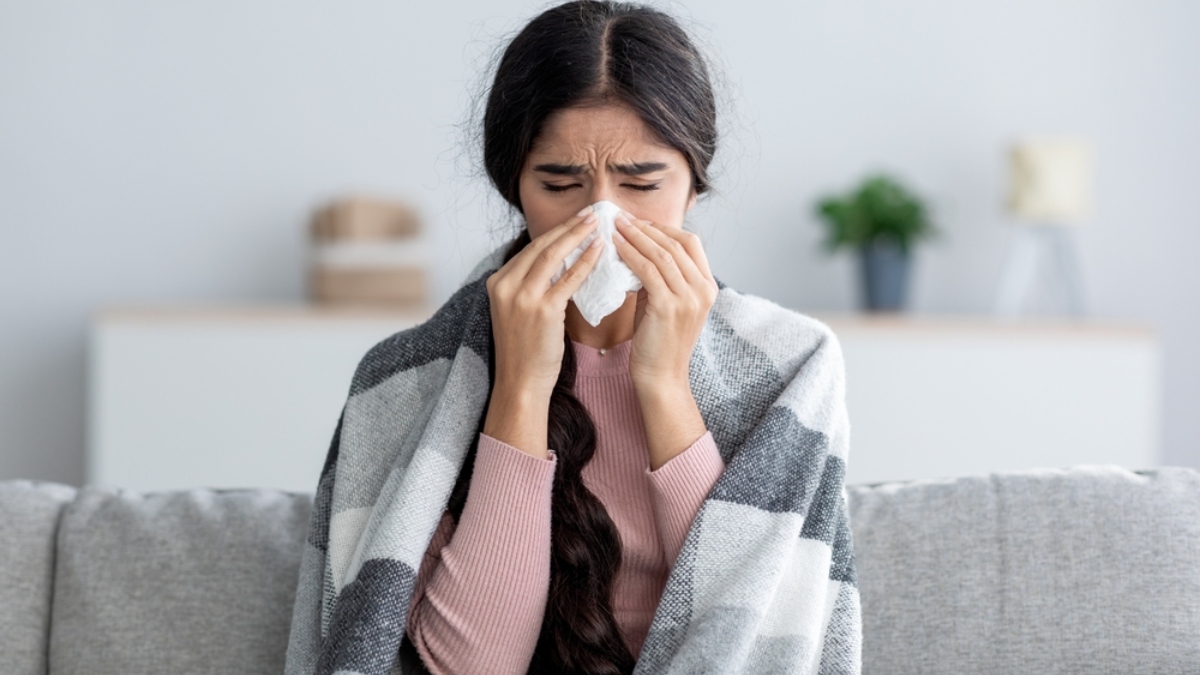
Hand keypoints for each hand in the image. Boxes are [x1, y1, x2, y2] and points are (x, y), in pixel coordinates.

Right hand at [482, 207, 603, 457]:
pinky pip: (567, 279)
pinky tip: (600, 251)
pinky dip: (585, 262)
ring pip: (553, 256)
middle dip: (568, 227)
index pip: (531, 249)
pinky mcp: (541, 310)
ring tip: (598, 224)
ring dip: (577, 236)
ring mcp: (521, 297)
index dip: (556, 233)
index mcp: (497, 282)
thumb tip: (561, 263)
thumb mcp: (519, 312)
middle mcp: (505, 285)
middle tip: (591, 213)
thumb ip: (532, 286)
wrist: (520, 383)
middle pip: (541, 246)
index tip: (576, 220)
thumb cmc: (526, 351)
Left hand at [612, 213, 717, 389]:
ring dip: (636, 236)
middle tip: (622, 217)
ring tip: (616, 225)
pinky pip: (648, 271)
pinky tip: (615, 246)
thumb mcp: (666, 303)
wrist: (661, 376)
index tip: (639, 222)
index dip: (664, 228)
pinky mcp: (670, 307)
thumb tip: (637, 249)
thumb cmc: (659, 341)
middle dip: (647, 228)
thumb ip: (660, 278)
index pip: (690, 243)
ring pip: (662, 254)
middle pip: (676, 244)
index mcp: (707, 287)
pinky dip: (631, 254)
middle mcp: (704, 290)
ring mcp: (689, 298)